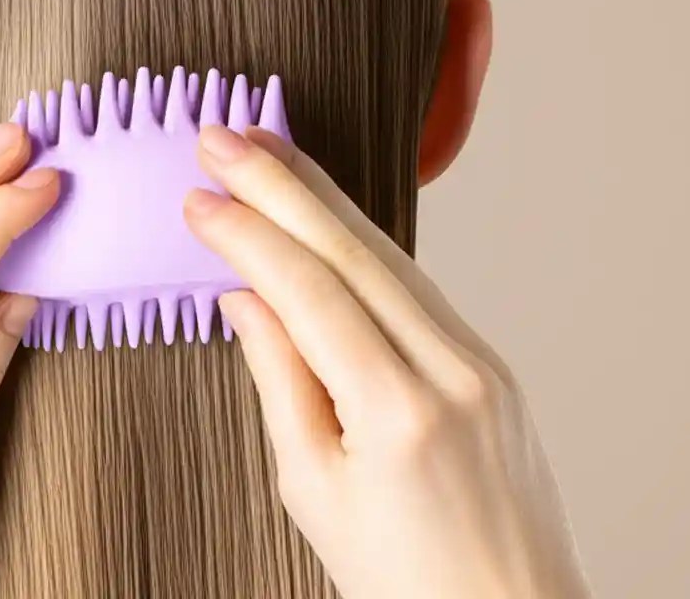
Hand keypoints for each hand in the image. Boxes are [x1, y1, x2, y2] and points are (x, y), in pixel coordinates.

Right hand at [185, 126, 590, 598]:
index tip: (200, 198)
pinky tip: (326, 220)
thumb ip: (281, 383)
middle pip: (355, 250)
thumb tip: (249, 301)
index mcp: (399, 413)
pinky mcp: (489, 364)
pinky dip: (361, 244)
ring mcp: (480, 362)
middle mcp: (452, 372)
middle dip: (283, 183)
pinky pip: (416, 287)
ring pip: (391, 256)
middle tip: (225, 135)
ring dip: (323, 200)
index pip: (310, 292)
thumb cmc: (407, 580)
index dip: (248, 235)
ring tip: (267, 156)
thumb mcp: (314, 491)